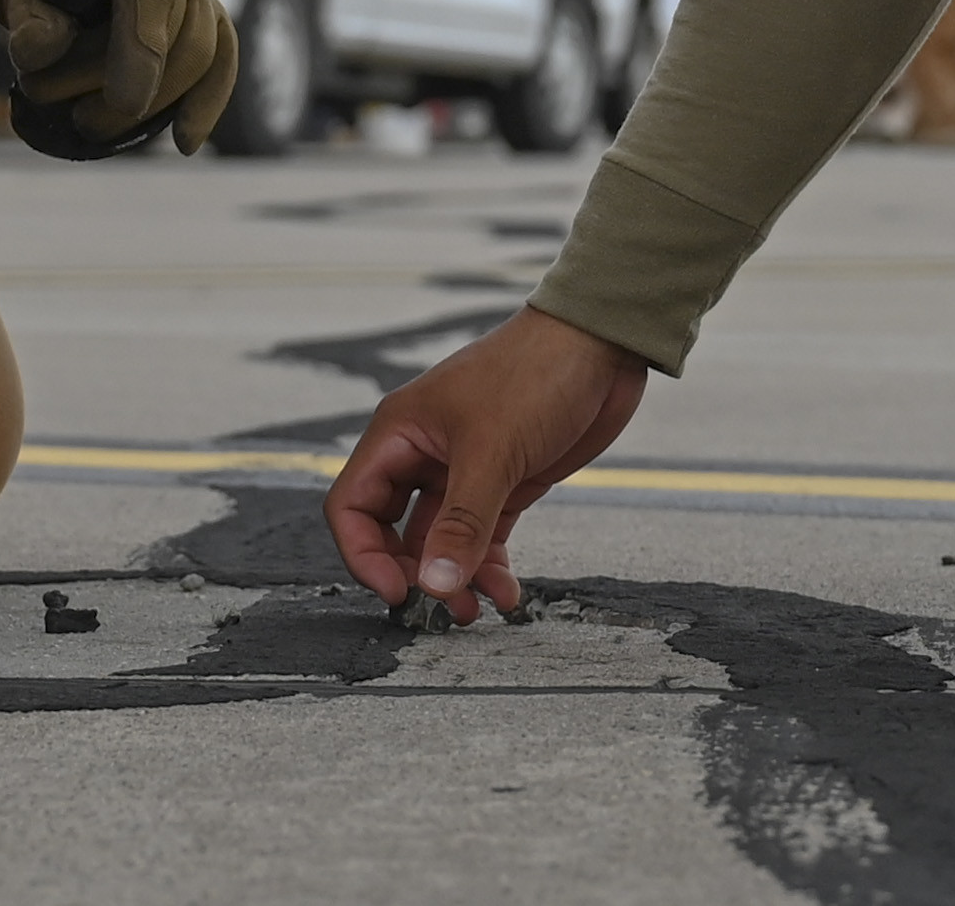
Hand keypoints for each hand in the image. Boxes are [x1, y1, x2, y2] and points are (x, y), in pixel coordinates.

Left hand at [0, 0, 239, 154]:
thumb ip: (23, 1)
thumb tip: (41, 51)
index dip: (141, 49)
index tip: (125, 104)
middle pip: (184, 29)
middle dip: (132, 87)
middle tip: (75, 118)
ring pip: (204, 47)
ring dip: (157, 101)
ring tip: (91, 125)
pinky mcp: (192, 4)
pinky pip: (219, 50)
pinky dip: (207, 97)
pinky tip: (185, 142)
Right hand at [323, 307, 648, 622]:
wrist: (602, 342)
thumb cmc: (536, 371)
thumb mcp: (493, 452)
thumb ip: (463, 524)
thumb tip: (433, 586)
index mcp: (400, 432)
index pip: (352, 504)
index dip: (363, 554)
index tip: (397, 591)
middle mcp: (424, 451)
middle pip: (391, 529)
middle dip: (412, 571)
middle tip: (441, 605)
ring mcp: (465, 467)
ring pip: (441, 538)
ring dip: (455, 577)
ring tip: (475, 612)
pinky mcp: (505, 479)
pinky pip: (482, 535)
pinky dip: (488, 566)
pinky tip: (506, 593)